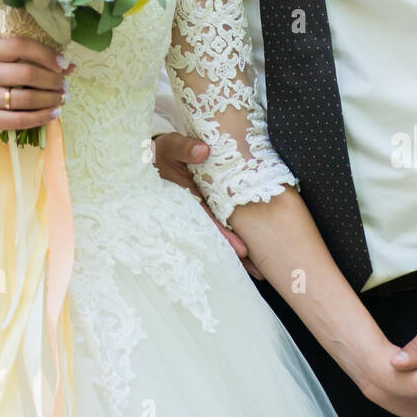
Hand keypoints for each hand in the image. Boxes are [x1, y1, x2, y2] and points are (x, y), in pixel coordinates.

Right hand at [0, 36, 73, 139]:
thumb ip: (26, 60)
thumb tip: (69, 65)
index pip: (21, 46)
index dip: (47, 54)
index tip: (63, 63)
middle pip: (28, 74)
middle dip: (54, 80)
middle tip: (65, 85)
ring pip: (27, 99)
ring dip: (52, 99)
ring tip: (62, 99)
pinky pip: (21, 120)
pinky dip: (42, 117)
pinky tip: (53, 113)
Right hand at [151, 133, 263, 276]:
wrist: (158, 156)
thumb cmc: (164, 152)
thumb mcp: (170, 146)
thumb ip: (184, 148)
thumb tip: (203, 150)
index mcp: (185, 198)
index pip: (206, 221)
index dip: (223, 235)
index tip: (241, 249)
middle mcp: (193, 209)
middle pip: (215, 235)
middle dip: (234, 252)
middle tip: (257, 269)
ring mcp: (201, 210)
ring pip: (220, 233)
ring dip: (236, 250)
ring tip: (258, 270)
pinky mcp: (207, 207)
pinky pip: (221, 223)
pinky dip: (234, 236)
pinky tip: (251, 253)